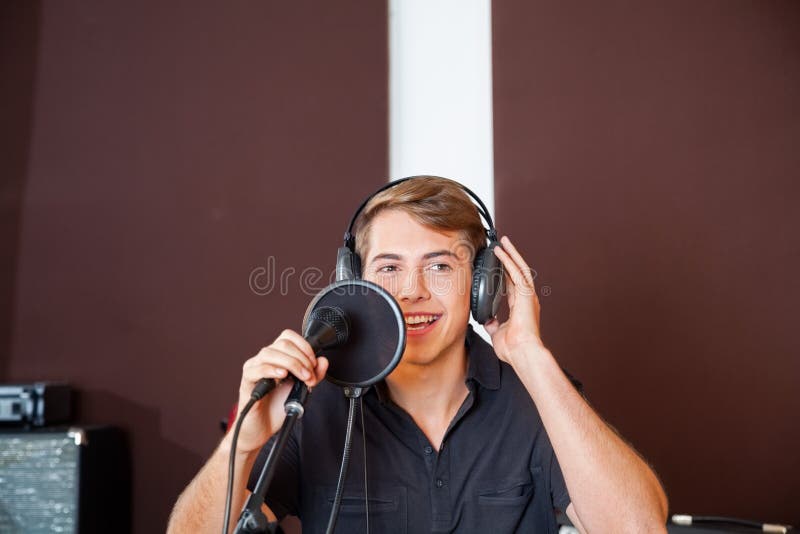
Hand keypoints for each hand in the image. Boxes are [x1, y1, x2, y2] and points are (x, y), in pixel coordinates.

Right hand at [233, 329, 328, 452]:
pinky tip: (282, 376)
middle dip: (302, 359)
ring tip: (301, 378)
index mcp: (277, 357)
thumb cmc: (277, 408)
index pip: (289, 337)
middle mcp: (265, 359)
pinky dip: (272, 369)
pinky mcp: (247, 381)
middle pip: (283, 344)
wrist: (262, 429)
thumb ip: (313, 375)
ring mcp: (254, 368)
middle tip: (309, 376)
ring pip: (270, 353)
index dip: (305, 347)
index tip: (314, 364)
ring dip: (291, 364)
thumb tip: (323, 361)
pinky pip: (257, 369)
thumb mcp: (301, 389)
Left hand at [484, 236, 545, 365]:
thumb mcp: (498, 333)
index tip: (499, 263)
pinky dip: (508, 261)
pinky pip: (516, 273)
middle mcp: (527, 299)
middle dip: (510, 258)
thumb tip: (488, 320)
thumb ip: (494, 325)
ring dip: (511, 254)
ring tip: (503, 242)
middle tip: (503, 245)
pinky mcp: (527, 294)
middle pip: (518, 272)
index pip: (513, 284)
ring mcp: (528, 296)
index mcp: (521, 307)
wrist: (522, 353)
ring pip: (519, 268)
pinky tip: (501, 252)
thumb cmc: (514, 348)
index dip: (506, 272)